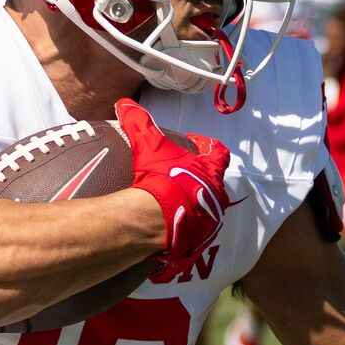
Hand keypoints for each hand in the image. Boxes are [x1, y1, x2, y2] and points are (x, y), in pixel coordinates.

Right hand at [115, 98, 232, 280]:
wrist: (160, 221)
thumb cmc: (162, 180)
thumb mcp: (149, 147)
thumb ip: (138, 123)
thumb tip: (124, 104)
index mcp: (211, 171)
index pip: (220, 153)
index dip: (210, 147)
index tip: (195, 144)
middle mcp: (216, 196)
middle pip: (214, 183)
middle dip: (200, 179)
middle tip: (181, 176)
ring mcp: (209, 221)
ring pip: (205, 210)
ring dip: (192, 205)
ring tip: (172, 202)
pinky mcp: (197, 241)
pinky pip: (192, 233)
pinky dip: (182, 228)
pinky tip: (165, 225)